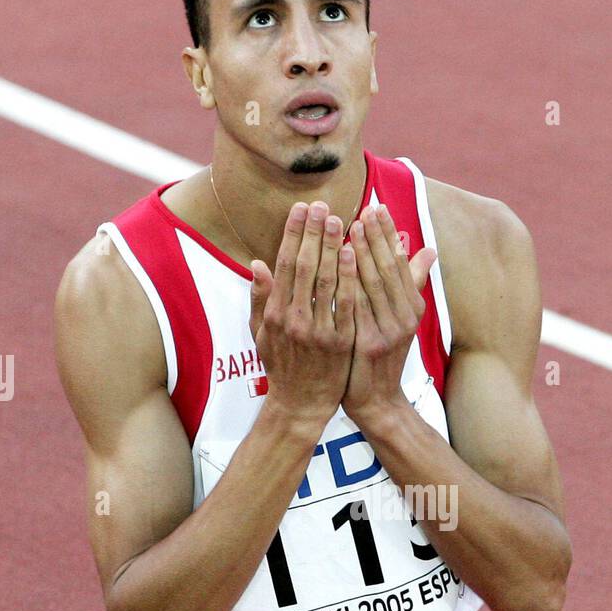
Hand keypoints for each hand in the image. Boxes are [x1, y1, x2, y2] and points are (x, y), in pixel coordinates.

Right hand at [250, 201, 355, 431]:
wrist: (301, 405)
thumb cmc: (281, 366)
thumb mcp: (261, 334)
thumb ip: (260, 298)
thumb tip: (257, 263)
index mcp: (274, 313)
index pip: (283, 264)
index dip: (293, 234)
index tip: (301, 209)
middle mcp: (294, 319)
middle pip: (305, 266)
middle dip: (314, 232)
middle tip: (323, 205)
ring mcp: (318, 330)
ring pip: (327, 280)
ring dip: (333, 247)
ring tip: (341, 219)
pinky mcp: (340, 341)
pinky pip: (347, 304)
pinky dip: (350, 277)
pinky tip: (354, 253)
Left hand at [342, 202, 436, 424]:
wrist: (376, 401)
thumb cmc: (382, 357)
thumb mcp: (403, 320)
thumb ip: (413, 284)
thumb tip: (429, 250)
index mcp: (413, 308)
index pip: (401, 263)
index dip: (389, 234)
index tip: (377, 207)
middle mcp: (404, 318)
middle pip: (389, 268)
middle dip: (377, 236)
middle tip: (364, 207)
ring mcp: (388, 331)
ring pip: (374, 282)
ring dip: (364, 250)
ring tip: (351, 223)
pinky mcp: (369, 343)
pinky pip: (358, 304)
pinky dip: (352, 278)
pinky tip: (343, 259)